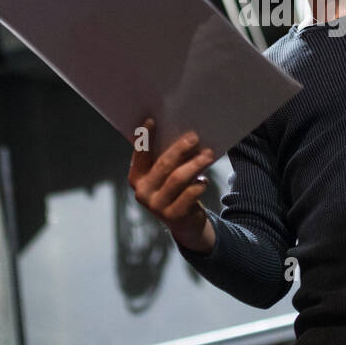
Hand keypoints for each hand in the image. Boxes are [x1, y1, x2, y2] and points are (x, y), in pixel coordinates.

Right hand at [128, 115, 216, 253]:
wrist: (185, 223)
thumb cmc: (175, 190)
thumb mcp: (166, 175)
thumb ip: (166, 158)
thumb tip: (181, 133)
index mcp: (136, 177)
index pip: (140, 154)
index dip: (145, 138)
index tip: (152, 121)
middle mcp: (142, 192)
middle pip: (163, 165)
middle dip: (179, 149)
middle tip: (194, 137)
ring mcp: (156, 205)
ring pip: (178, 178)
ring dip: (195, 164)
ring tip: (209, 154)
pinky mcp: (173, 215)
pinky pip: (189, 195)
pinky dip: (198, 185)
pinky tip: (204, 180)